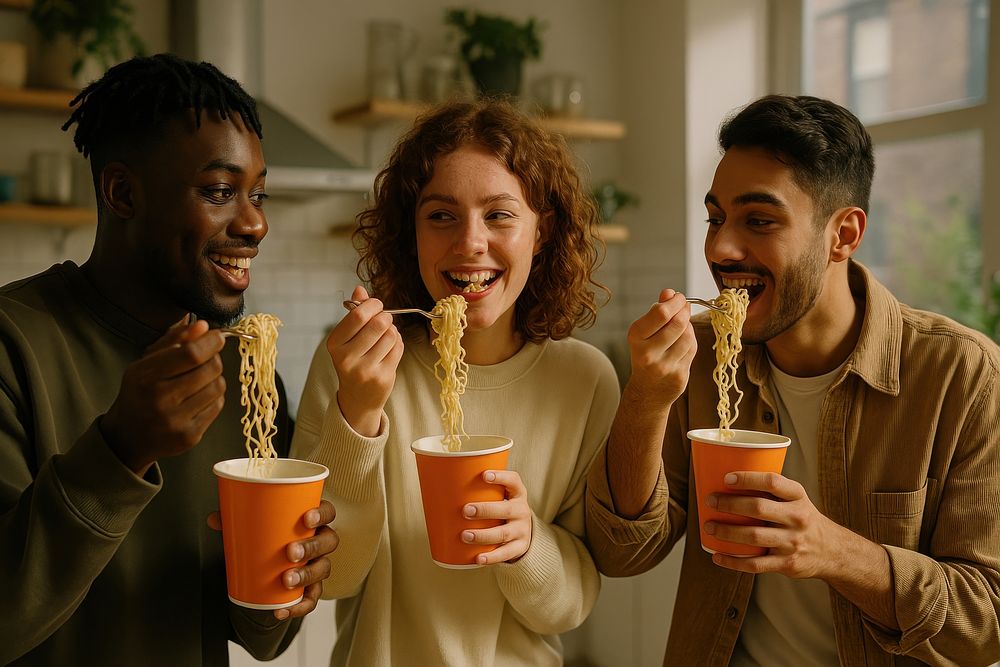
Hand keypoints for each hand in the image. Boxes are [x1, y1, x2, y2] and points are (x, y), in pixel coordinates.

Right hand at [102, 317, 226, 474]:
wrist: (128, 437)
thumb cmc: (140, 392)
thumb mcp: (146, 362)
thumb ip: (174, 339)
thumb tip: (203, 325)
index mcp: (145, 377)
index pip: (191, 354)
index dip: (211, 342)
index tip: (217, 336)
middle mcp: (160, 400)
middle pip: (210, 369)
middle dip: (214, 359)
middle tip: (206, 359)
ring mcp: (176, 421)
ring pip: (218, 387)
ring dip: (215, 378)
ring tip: (200, 379)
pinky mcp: (189, 436)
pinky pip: (217, 406)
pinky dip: (213, 397)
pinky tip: (198, 397)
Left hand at [206, 500, 338, 620]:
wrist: (269, 565)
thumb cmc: (269, 538)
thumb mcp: (253, 527)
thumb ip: (236, 520)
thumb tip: (214, 519)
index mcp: (312, 521)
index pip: (328, 512)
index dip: (322, 514)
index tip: (306, 519)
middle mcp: (320, 541)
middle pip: (329, 541)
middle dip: (312, 547)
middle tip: (291, 553)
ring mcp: (318, 564)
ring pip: (323, 568)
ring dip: (307, 575)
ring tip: (286, 580)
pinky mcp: (311, 587)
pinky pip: (312, 598)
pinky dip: (299, 606)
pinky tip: (282, 610)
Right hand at [327, 286, 403, 435]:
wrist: (358, 399)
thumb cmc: (354, 361)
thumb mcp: (348, 338)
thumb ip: (354, 313)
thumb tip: (360, 289)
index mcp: (334, 344)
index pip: (358, 315)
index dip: (373, 305)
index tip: (377, 305)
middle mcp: (346, 358)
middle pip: (378, 324)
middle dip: (386, 317)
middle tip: (385, 319)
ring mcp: (364, 370)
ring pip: (391, 335)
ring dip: (393, 331)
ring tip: (386, 337)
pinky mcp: (382, 377)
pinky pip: (398, 348)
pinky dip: (398, 344)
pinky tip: (390, 349)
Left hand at [461, 470, 531, 565]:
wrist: (522, 532)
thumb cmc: (500, 509)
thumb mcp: (498, 498)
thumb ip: (478, 491)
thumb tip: (437, 484)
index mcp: (517, 494)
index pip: (513, 481)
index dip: (501, 477)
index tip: (484, 475)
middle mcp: (522, 511)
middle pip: (506, 509)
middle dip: (485, 510)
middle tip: (465, 510)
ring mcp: (522, 530)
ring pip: (503, 533)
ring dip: (483, 535)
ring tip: (465, 535)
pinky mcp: (519, 547)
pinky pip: (505, 553)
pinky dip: (491, 557)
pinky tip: (478, 558)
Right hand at [623, 289, 696, 408]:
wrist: (646, 392)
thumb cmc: (646, 356)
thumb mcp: (644, 332)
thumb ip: (657, 311)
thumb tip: (669, 292)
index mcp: (636, 338)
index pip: (661, 313)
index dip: (675, 301)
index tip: (678, 297)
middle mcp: (648, 353)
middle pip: (678, 323)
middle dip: (684, 310)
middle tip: (684, 306)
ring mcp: (664, 366)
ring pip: (688, 336)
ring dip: (688, 327)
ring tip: (681, 327)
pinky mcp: (679, 375)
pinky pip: (692, 349)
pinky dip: (690, 342)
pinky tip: (683, 342)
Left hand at [704, 471, 841, 578]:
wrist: (832, 550)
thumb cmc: (803, 518)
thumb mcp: (796, 498)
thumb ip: (771, 490)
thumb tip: (727, 479)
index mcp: (798, 496)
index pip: (772, 482)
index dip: (747, 478)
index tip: (726, 478)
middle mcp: (797, 518)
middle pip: (758, 508)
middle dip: (729, 504)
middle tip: (710, 501)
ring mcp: (792, 542)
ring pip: (753, 537)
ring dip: (726, 532)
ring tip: (709, 527)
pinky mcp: (787, 564)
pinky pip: (755, 564)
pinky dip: (733, 561)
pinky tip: (718, 556)